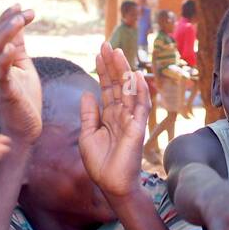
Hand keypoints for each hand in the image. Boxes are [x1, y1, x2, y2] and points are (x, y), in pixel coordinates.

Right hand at [0, 5, 42, 142]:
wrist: (24, 132)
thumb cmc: (24, 101)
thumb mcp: (24, 68)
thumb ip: (20, 49)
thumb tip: (20, 26)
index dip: (7, 18)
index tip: (22, 6)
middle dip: (8, 22)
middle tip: (25, 11)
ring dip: (6, 34)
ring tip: (20, 21)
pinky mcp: (4, 94)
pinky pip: (1, 73)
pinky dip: (5, 59)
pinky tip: (14, 48)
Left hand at [78, 42, 149, 198]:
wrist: (111, 185)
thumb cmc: (100, 164)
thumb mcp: (87, 135)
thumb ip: (88, 114)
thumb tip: (87, 92)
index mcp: (109, 115)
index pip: (107, 87)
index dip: (103, 70)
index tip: (98, 52)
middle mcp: (122, 114)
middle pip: (117, 84)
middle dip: (112, 64)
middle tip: (106, 44)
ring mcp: (131, 120)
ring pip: (129, 90)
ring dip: (124, 71)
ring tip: (117, 52)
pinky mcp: (138, 129)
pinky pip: (141, 107)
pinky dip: (140, 91)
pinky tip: (136, 76)